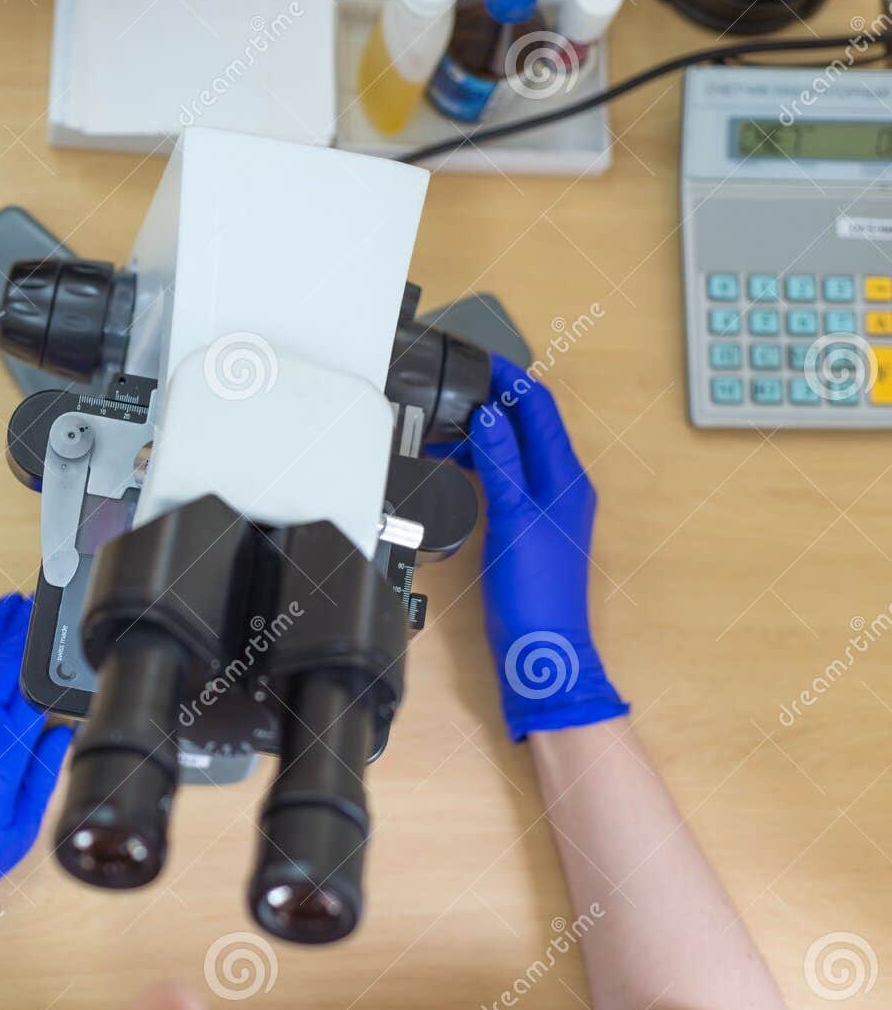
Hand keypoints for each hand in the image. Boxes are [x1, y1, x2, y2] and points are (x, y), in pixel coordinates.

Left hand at [0, 593, 69, 982]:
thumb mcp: (18, 830)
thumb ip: (42, 776)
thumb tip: (61, 736)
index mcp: (6, 749)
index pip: (32, 684)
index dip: (44, 652)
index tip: (54, 630)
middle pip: (1, 660)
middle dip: (17, 627)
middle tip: (29, 603)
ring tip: (1, 607)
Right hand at [460, 355, 627, 739]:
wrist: (541, 648)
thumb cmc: (533, 589)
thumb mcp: (512, 515)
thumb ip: (501, 460)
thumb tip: (491, 412)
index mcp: (565, 475)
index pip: (540, 407)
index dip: (511, 378)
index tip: (477, 361)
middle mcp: (562, 485)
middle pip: (530, 424)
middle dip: (494, 400)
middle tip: (452, 390)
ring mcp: (547, 506)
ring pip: (517, 451)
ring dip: (485, 433)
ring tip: (444, 426)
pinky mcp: (530, 527)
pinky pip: (507, 478)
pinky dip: (483, 464)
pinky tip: (455, 469)